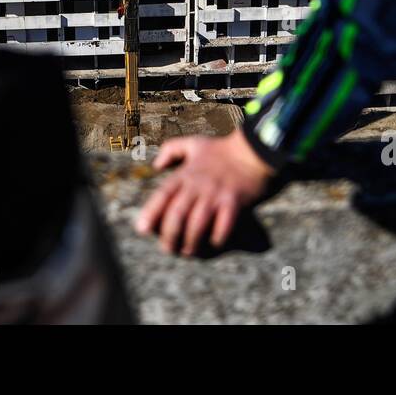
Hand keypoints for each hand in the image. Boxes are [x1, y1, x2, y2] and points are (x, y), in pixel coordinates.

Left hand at [133, 129, 275, 255]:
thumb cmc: (221, 149)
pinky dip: (216, 238)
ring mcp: (216, 194)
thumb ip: (171, 149)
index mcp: (186, 173)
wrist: (253, 150)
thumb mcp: (193, 143)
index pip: (163, 194)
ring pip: (197, 224)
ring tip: (188, 251)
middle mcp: (198, 185)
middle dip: (169, 235)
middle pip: (177, 214)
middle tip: (167, 249)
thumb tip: (155, 165)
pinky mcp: (234, 202)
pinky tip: (213, 243)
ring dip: (191, 242)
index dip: (151, 212)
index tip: (142, 229)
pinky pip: (223, 226)